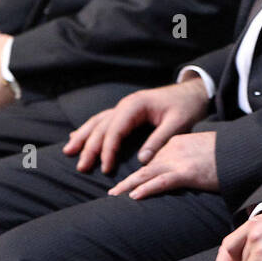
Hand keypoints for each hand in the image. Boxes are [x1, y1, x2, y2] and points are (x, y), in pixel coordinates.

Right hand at [62, 78, 210, 173]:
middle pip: (102, 127)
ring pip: (98, 122)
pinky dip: (90, 130)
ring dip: (83, 137)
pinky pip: (104, 121)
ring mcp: (124, 107)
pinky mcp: (126, 112)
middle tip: (81, 167)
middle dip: (89, 147)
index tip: (105, 168)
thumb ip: (159, 140)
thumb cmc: (187, 107)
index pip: (115, 130)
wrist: (193, 92)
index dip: (108, 150)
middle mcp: (126, 105)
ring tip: (68, 151)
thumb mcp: (178, 123)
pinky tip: (78, 136)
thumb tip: (142, 160)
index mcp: (136, 105)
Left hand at [108, 131, 217, 198]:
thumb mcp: (203, 151)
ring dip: (128, 186)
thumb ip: (189, 158)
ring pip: (146, 174)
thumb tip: (184, 171)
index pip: (153, 159)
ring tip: (114, 196)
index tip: (128, 183)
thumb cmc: (227, 154)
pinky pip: (161, 182)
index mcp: (177, 142)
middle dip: (127, 180)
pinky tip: (134, 196)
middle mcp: (173, 149)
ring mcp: (179, 161)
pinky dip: (146, 189)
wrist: (241, 150)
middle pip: (144, 166)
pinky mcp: (187, 173)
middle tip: (112, 192)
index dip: (139, 173)